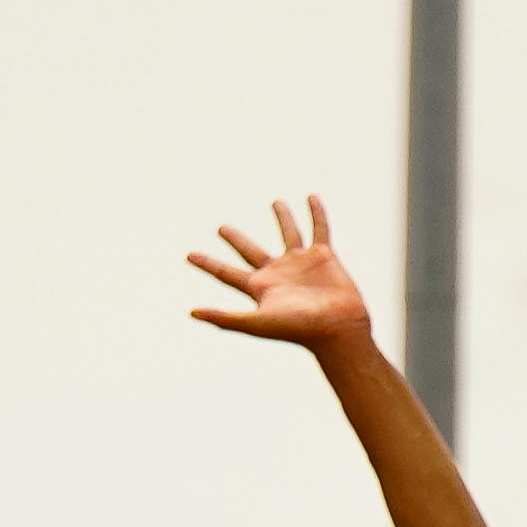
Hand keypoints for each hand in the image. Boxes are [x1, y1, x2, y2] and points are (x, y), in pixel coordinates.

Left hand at [184, 199, 372, 349]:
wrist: (337, 328)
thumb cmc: (298, 329)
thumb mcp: (257, 323)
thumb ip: (225, 318)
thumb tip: (191, 313)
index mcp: (259, 288)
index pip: (225, 273)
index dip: (207, 264)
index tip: (188, 255)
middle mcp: (277, 274)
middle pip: (249, 252)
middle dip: (235, 240)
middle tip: (220, 228)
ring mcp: (301, 264)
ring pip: (288, 234)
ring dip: (282, 218)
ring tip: (276, 201)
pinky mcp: (324, 256)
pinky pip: (320, 229)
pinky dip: (317, 213)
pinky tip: (312, 197)